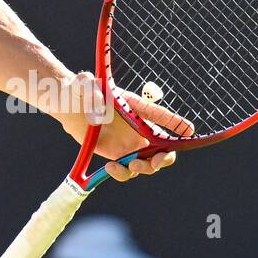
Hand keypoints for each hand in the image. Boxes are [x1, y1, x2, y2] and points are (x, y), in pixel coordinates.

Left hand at [56, 72, 189, 182]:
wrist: (68, 107)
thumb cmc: (80, 91)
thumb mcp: (82, 84)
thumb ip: (86, 84)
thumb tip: (91, 90)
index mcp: (136, 108)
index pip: (159, 115)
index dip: (175, 123)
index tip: (189, 131)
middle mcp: (137, 128)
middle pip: (162, 147)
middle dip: (164, 157)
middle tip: (154, 162)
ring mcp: (129, 144)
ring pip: (147, 163)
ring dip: (144, 168)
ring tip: (130, 166)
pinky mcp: (116, 155)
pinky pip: (126, 170)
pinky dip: (122, 173)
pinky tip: (111, 168)